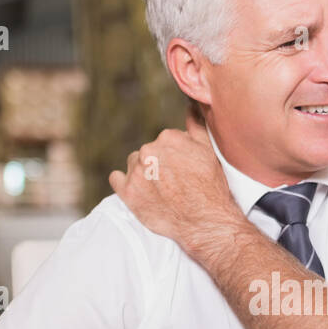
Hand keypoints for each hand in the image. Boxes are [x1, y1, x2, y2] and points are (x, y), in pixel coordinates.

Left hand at [108, 106, 243, 254]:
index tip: (181, 169)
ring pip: (133, 165)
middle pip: (148, 153)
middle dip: (157, 165)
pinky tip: (137, 191)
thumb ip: (196, 125)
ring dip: (142, 174)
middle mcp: (149, 151)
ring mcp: (136, 172)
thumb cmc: (211, 188)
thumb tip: (190, 107)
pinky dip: (123, 184)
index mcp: (168, 137)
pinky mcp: (128, 192)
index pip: (164, 142)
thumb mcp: (209, 151)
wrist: (205, 221)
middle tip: (172, 182)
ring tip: (159, 190)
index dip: (173, 156)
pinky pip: (116, 180)